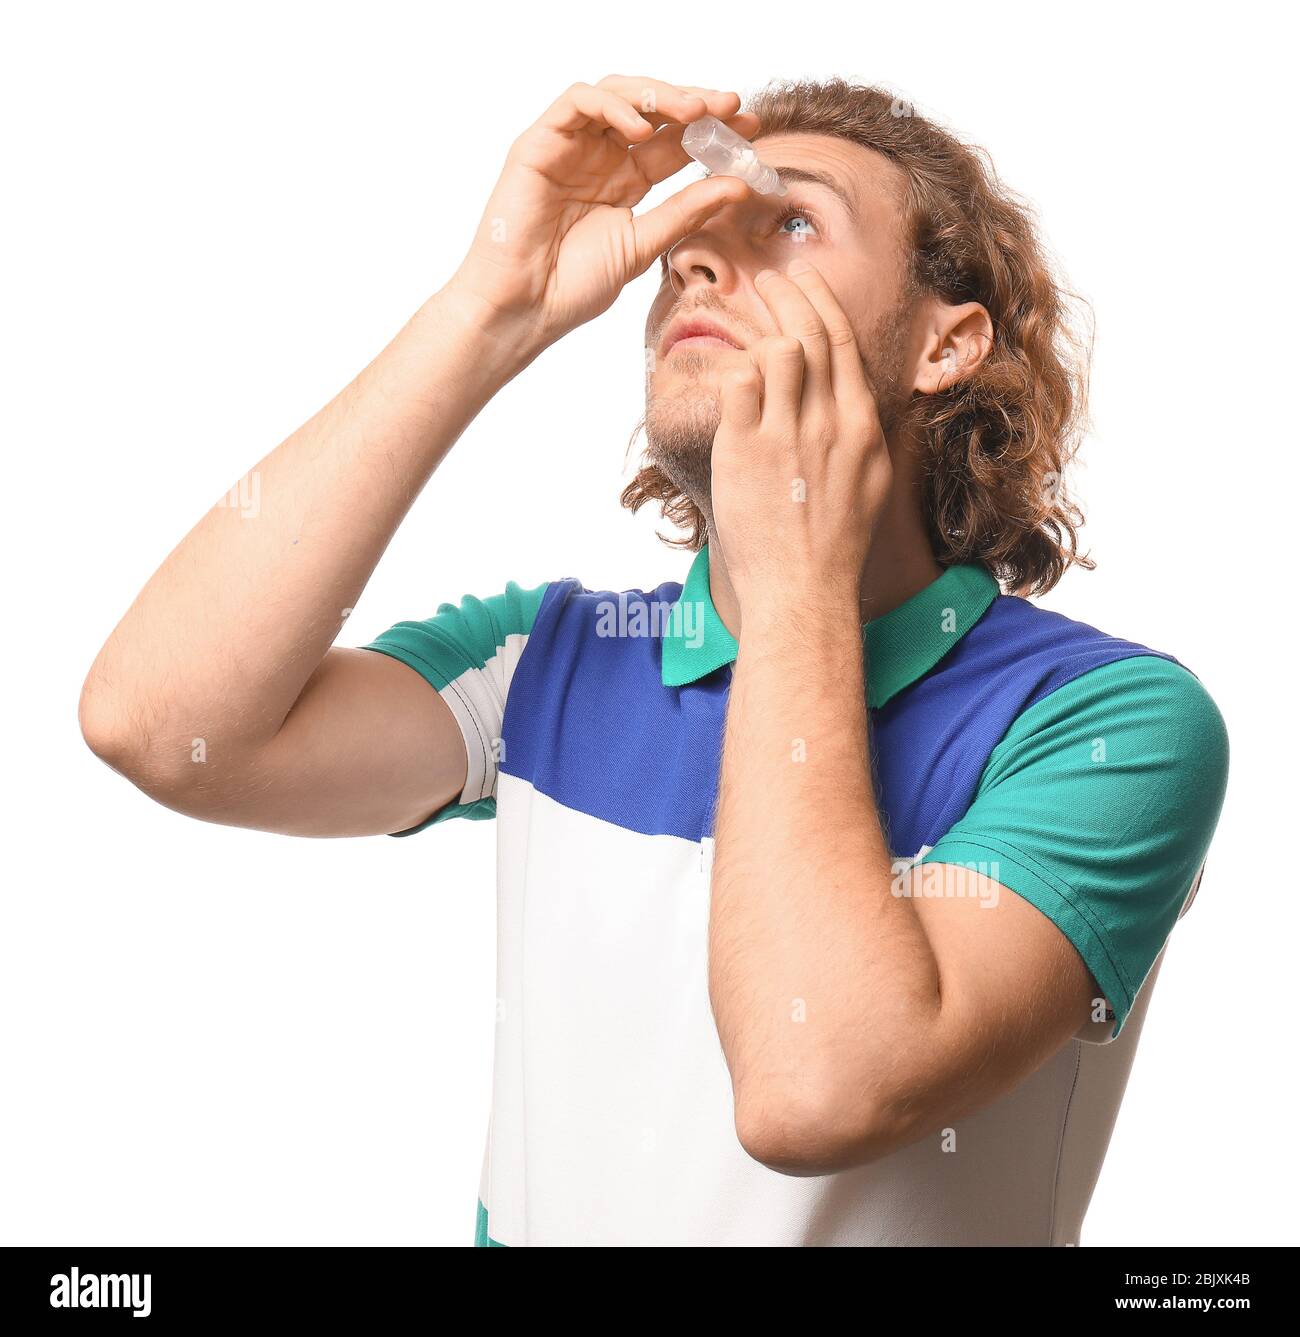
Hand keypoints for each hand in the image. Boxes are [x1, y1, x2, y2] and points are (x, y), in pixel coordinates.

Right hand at [445, 76, 758, 353]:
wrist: (525, 309)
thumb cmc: (575, 286)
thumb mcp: (644, 245)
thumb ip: (687, 211)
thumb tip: (739, 185)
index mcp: (627, 181)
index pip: (675, 142)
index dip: (713, 131)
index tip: (752, 129)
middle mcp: (601, 157)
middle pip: (652, 110)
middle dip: (694, 103)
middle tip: (731, 107)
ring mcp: (570, 147)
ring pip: (617, 94)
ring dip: (659, 96)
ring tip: (694, 111)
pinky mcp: (539, 144)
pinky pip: (577, 102)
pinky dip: (612, 105)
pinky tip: (640, 127)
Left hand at [710, 260, 892, 612]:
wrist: (804, 589)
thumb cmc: (834, 547)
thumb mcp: (870, 483)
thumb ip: (860, 435)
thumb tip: (852, 402)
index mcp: (861, 426)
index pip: (843, 343)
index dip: (821, 302)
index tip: (805, 277)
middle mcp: (830, 423)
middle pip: (809, 334)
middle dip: (787, 294)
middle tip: (767, 277)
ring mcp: (787, 435)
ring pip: (777, 350)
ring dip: (758, 328)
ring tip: (741, 319)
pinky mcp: (746, 451)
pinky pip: (737, 384)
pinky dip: (731, 371)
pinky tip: (723, 371)